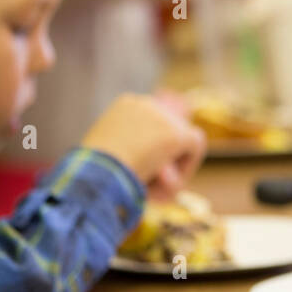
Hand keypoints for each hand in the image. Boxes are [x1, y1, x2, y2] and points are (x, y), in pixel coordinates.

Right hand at [81, 93, 206, 196]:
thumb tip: (158, 166)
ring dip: (173, 164)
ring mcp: (162, 117)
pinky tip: (171, 184)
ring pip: (181, 139)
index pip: (151, 121)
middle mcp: (145, 104)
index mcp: (125, 105)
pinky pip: (195, 146)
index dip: (150, 145)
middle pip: (168, 127)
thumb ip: (128, 155)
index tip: (143, 166)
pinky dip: (188, 166)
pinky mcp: (177, 133)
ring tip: (157, 188)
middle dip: (164, 153)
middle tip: (152, 179)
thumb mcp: (107, 158)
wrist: (97, 173)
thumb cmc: (96, 173)